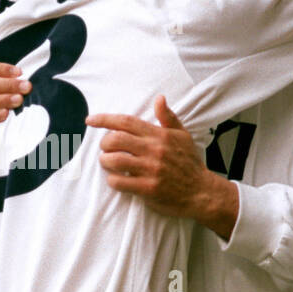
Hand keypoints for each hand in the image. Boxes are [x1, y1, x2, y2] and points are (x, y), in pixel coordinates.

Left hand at [85, 96, 238, 237]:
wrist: (202, 192)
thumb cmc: (190, 163)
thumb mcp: (182, 136)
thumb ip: (168, 118)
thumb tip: (159, 99)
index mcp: (160, 135)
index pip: (126, 122)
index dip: (105, 119)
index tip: (90, 120)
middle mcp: (154, 150)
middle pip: (115, 139)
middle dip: (104, 143)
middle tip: (106, 148)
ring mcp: (151, 170)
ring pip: (114, 160)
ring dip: (105, 161)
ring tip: (108, 162)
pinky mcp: (148, 188)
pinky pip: (119, 182)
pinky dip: (112, 180)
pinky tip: (116, 179)